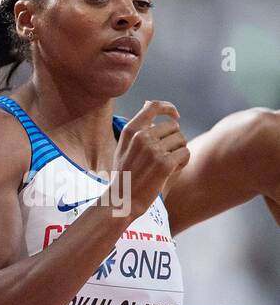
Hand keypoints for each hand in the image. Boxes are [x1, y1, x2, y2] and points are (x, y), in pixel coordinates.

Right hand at [114, 101, 190, 219]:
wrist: (121, 201)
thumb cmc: (125, 175)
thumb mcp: (123, 147)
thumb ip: (137, 127)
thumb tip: (148, 103)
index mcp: (130, 131)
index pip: (154, 106)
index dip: (168, 108)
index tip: (175, 116)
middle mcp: (141, 137)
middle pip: (173, 127)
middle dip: (174, 140)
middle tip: (163, 157)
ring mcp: (153, 149)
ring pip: (181, 140)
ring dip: (178, 152)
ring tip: (164, 166)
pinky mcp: (164, 163)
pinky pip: (185, 154)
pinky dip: (182, 163)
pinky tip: (169, 172)